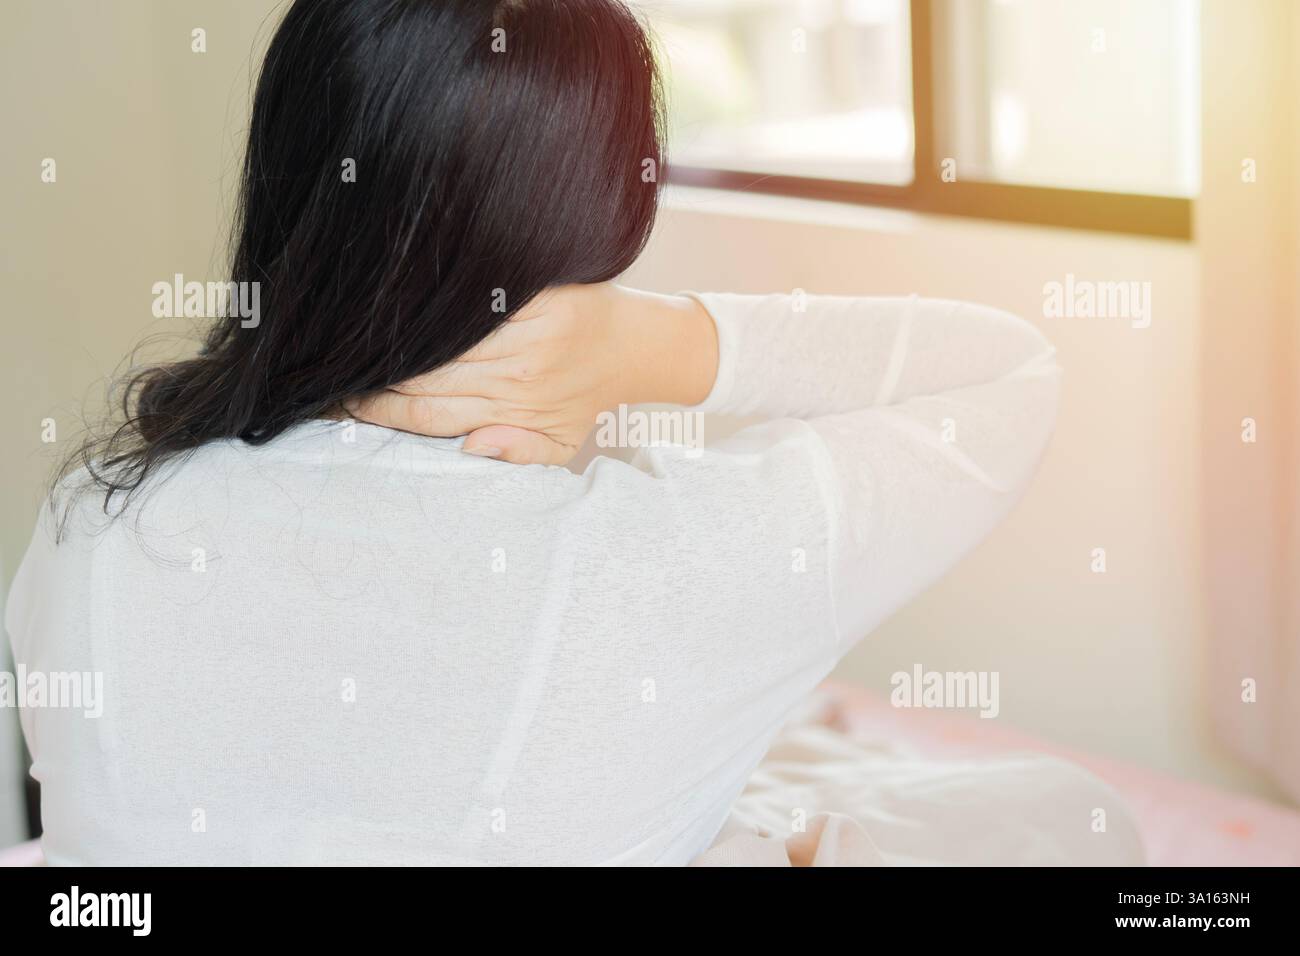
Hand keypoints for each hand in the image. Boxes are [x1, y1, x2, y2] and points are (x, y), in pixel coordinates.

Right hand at [343, 283, 717, 464]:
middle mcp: (518, 373)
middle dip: (372, 374)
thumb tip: (471, 448)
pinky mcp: (536, 296)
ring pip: (440, 338)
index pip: (426, 415)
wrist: (641, 348)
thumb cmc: (589, 400)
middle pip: (422, 376)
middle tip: (330, 368)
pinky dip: (436, 299)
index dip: (377, 411)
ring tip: (354, 336)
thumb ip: (517, 454)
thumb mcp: (560, 446)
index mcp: (515, 412)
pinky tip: (402, 298)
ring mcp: (526, 331)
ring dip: (395, 336)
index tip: (339, 402)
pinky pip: (473, 299)